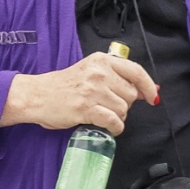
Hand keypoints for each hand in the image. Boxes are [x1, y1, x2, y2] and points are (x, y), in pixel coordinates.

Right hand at [1, 52, 157, 133]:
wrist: (36, 96)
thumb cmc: (63, 86)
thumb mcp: (90, 72)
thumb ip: (117, 78)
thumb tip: (150, 90)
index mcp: (101, 60)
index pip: (136, 71)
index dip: (148, 86)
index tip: (153, 96)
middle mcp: (99, 73)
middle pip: (131, 94)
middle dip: (124, 104)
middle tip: (108, 106)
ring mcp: (92, 91)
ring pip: (123, 109)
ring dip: (117, 117)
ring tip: (102, 115)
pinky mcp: (86, 108)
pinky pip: (114, 121)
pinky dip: (114, 127)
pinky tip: (106, 126)